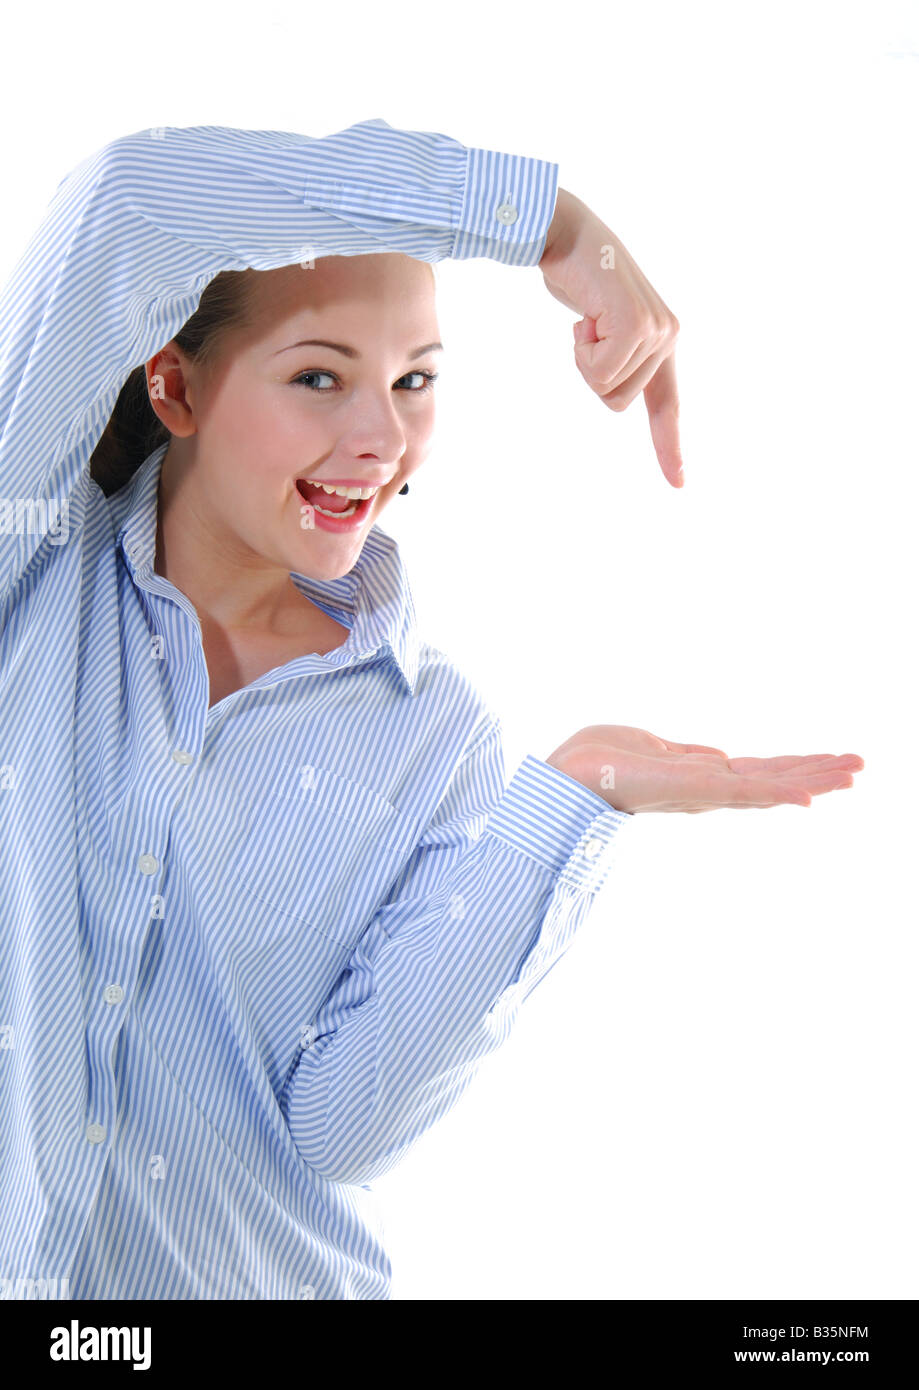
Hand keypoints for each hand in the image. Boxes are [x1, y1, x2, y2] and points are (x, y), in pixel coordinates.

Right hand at [540, 188, 683, 487]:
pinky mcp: (639, 327)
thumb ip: (614, 352)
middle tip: (589, 329)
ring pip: (607, 389)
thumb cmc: (579, 277)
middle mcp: (668, 338)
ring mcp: (657, 332)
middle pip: (617, 402)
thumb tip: (609, 379)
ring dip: (584, 357)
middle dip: (591, 373)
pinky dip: (581, 349)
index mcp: (661, 344)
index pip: (667, 407)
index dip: (671, 447)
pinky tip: (586, 315)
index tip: (680, 485)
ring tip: (588, 318)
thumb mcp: (600, 324)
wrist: (568, 233)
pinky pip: (599, 372)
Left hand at [545, 724, 864, 812]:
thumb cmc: (600, 761)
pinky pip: (745, 791)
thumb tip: (723, 757)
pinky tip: (809, 795)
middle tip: (861, 767)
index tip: (834, 762)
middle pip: (775, 778)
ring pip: (771, 785)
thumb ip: (691, 756)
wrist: (570, 775)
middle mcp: (708, 789)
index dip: (796, 767)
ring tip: (854, 773)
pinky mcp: (695, 790)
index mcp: (700, 777)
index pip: (760, 772)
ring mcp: (705, 792)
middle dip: (818, 771)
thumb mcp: (656, 747)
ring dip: (813, 778)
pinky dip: (779, 792)